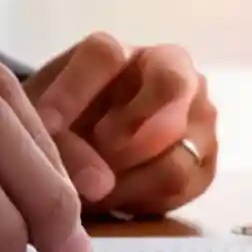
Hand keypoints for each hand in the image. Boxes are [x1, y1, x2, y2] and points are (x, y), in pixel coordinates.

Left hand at [23, 33, 217, 215]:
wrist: (84, 159)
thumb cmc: (64, 128)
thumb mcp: (47, 129)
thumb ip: (64, 146)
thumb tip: (100, 184)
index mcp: (124, 52)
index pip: (105, 55)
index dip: (73, 91)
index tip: (47, 125)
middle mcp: (174, 72)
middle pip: (171, 85)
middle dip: (128, 129)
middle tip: (97, 152)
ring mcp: (199, 117)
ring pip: (176, 148)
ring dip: (127, 177)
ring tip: (94, 187)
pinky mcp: (204, 164)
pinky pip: (181, 185)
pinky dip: (141, 198)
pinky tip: (116, 196)